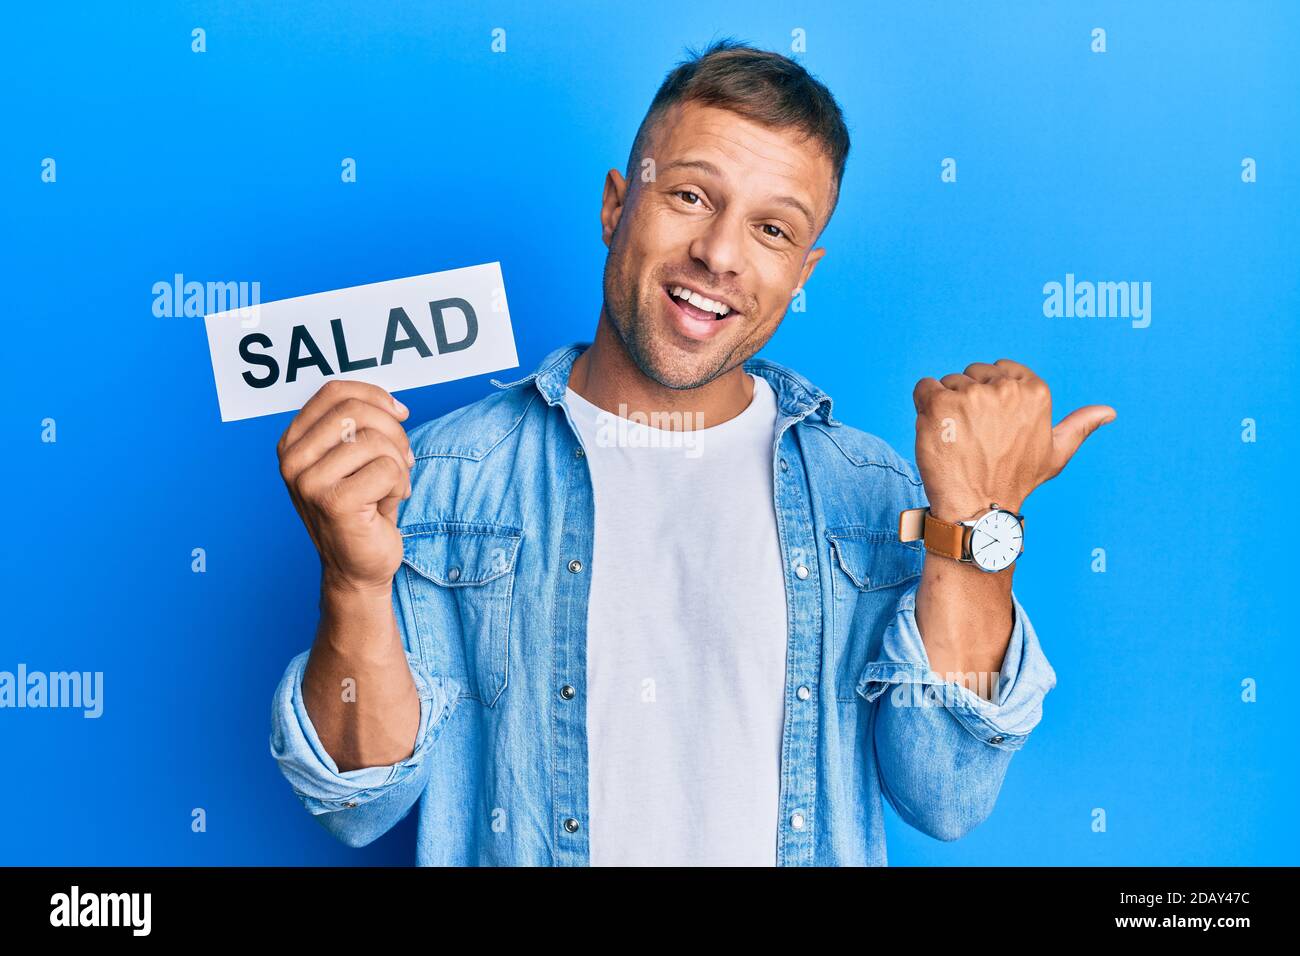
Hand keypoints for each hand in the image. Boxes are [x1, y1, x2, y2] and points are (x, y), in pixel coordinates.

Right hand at [276, 380, 413, 594]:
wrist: (358, 568)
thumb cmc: (362, 509)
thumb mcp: (354, 461)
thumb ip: (360, 428)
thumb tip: (393, 404)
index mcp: (293, 442)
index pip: (334, 392)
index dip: (375, 396)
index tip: (400, 413)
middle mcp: (292, 460)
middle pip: (357, 412)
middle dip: (394, 432)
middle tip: (403, 460)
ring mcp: (308, 481)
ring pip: (375, 441)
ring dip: (399, 464)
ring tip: (392, 488)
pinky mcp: (333, 502)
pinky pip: (387, 470)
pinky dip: (399, 486)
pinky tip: (387, 506)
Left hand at [912, 359, 1114, 521]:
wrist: (977, 507)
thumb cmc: (1015, 480)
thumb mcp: (1055, 454)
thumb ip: (1079, 427)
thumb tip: (1109, 412)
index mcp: (1035, 391)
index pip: (1000, 369)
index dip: (990, 394)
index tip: (991, 424)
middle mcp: (1006, 388)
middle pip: (973, 374)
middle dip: (968, 399)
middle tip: (974, 436)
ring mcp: (972, 395)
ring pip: (948, 382)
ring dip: (946, 406)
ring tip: (957, 438)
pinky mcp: (940, 403)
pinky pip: (924, 387)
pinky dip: (923, 405)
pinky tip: (936, 432)